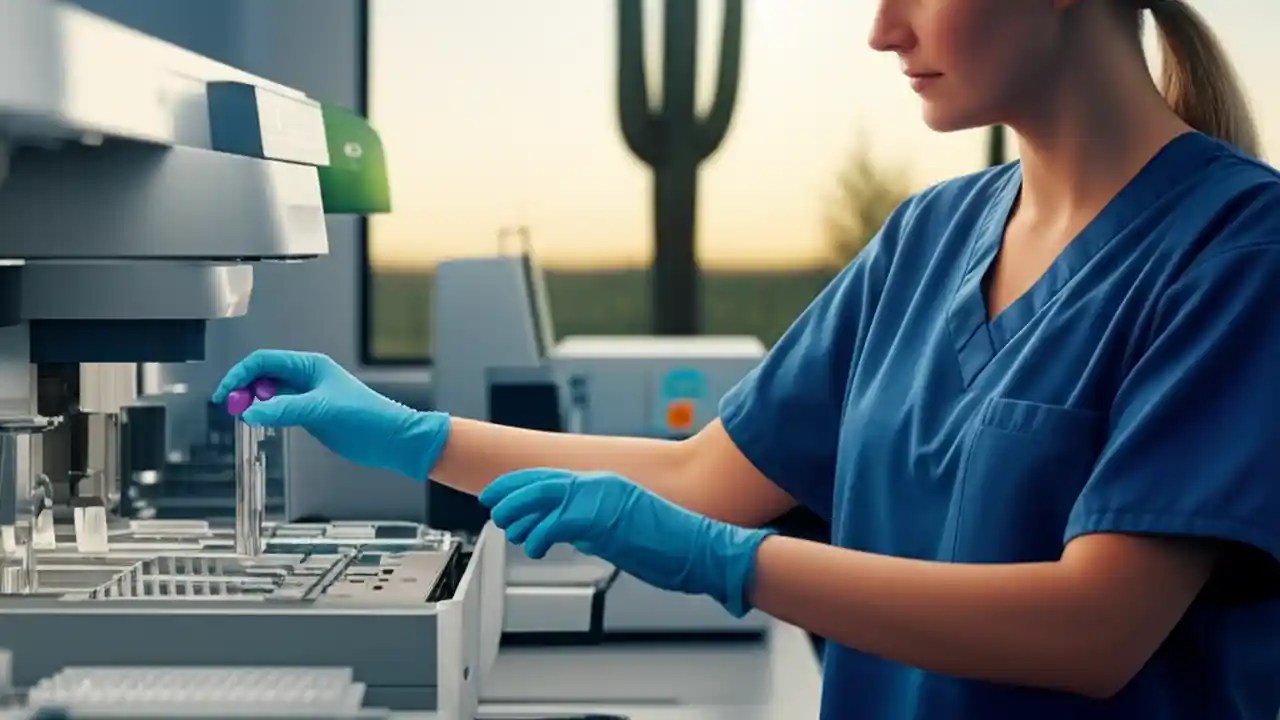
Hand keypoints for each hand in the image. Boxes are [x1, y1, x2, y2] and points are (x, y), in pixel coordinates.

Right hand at [212, 350, 448, 480]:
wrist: (390, 439)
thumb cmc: (366, 417)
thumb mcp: (321, 410)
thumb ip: (284, 409)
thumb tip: (251, 411)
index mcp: (310, 365)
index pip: (264, 361)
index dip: (241, 374)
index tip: (226, 393)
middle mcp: (307, 377)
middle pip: (263, 376)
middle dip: (244, 389)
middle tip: (231, 408)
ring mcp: (307, 396)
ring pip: (269, 394)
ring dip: (253, 402)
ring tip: (243, 416)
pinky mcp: (310, 414)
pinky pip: (279, 408)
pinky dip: (266, 414)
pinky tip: (260, 422)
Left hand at [479, 468, 774, 617]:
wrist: (702, 549)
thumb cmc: (672, 546)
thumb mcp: (624, 532)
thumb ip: (596, 528)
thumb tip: (574, 535)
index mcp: (606, 485)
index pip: (552, 478)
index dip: (520, 484)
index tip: (499, 492)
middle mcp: (600, 485)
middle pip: (541, 483)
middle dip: (510, 495)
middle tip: (492, 507)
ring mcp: (601, 499)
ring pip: (543, 498)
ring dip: (519, 513)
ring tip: (509, 527)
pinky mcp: (602, 519)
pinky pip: (556, 523)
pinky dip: (539, 535)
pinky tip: (535, 546)